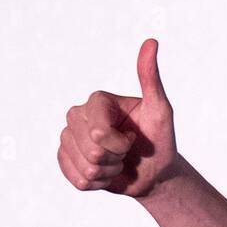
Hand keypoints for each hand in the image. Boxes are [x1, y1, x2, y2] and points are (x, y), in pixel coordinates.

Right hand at [57, 39, 177, 198]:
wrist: (155, 172)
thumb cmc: (159, 140)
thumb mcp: (161, 110)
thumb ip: (150, 79)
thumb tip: (151, 42)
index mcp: (96, 101)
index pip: (97, 131)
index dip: (119, 143)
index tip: (133, 137)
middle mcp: (77, 115)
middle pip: (90, 150)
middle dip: (115, 158)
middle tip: (126, 152)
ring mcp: (68, 138)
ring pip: (84, 167)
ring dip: (108, 172)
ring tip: (118, 162)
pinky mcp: (65, 160)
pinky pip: (77, 180)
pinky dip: (98, 184)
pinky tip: (107, 173)